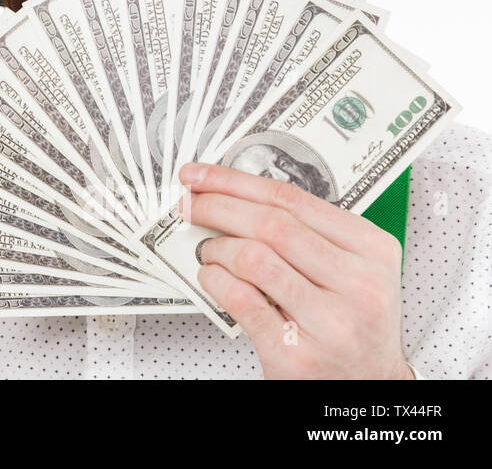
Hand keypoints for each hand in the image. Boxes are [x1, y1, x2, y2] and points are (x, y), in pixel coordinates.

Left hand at [178, 162, 413, 379]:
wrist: (368, 385)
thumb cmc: (352, 324)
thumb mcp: (350, 269)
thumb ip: (305, 233)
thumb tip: (233, 195)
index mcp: (372, 250)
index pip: (292, 199)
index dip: (235, 182)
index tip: (202, 176)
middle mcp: (358, 285)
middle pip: (270, 224)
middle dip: (217, 207)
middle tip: (190, 205)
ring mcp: (330, 322)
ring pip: (253, 258)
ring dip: (216, 248)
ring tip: (208, 252)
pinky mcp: (297, 353)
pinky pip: (241, 300)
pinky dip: (214, 281)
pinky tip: (211, 277)